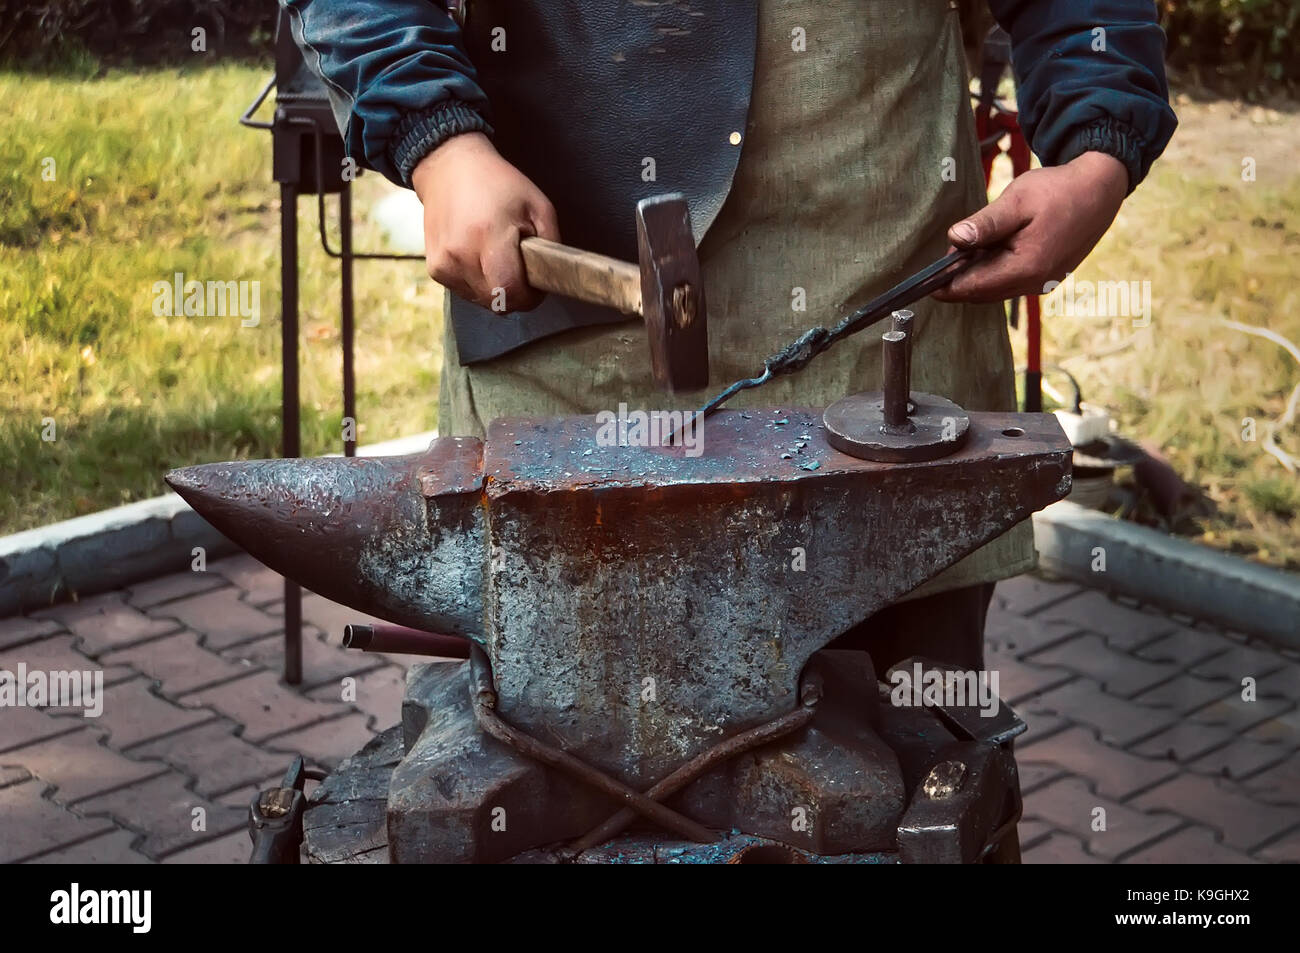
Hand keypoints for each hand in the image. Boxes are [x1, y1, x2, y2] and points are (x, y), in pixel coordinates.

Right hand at [410, 131, 559, 311]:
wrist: (449, 168)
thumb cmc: (498, 184)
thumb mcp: (538, 205)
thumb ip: (550, 244)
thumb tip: (550, 278)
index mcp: (488, 235)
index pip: (509, 292)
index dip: (529, 297)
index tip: (536, 285)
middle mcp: (460, 254)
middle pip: (496, 302)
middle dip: (514, 294)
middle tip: (519, 268)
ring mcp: (444, 263)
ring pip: (481, 300)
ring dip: (495, 288)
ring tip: (496, 256)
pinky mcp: (435, 269)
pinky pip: (465, 292)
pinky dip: (477, 282)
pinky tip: (478, 256)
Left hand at [933, 151, 1128, 303]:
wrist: (1100, 189)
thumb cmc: (1058, 190)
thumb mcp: (1016, 200)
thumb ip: (985, 224)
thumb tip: (954, 240)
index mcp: (1026, 268)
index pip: (973, 288)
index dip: (946, 285)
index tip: (925, 280)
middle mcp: (1035, 283)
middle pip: (981, 293)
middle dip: (960, 277)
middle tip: (953, 249)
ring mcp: (1042, 283)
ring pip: (995, 289)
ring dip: (978, 272)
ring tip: (975, 243)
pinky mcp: (1046, 278)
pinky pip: (1010, 281)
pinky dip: (995, 269)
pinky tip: (996, 245)